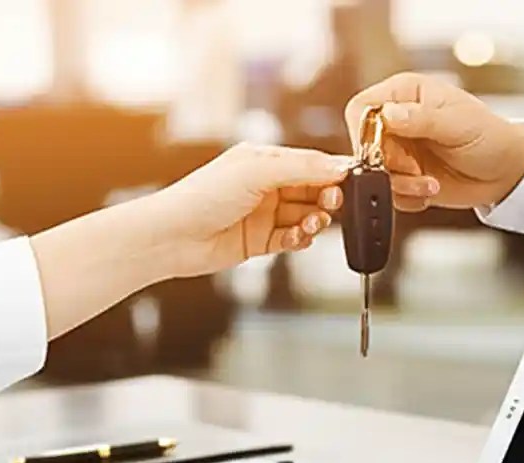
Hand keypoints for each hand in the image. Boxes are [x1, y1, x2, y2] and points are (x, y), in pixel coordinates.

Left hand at [139, 143, 349, 275]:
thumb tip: (338, 166)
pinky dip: (299, 240)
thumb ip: (302, 168)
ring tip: (310, 225)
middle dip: (326, 198)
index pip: (310, 163)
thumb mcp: (257, 171)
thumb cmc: (202, 196)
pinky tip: (296, 239)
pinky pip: (292, 240)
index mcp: (264, 161)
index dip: (332, 173)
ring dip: (314, 222)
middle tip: (331, 204)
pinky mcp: (260, 241)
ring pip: (305, 217)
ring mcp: (263, 215)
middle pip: (312, 191)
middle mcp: (266, 186)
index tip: (351, 181)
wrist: (172, 237)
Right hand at [345, 72, 523, 211]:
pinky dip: (407, 198)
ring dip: (400, 186)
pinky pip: (388, 193)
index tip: (384, 151)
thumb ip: (421, 119)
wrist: (507, 171)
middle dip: (389, 165)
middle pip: (363, 146)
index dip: (365, 133)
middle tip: (416, 170)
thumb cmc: (490, 136)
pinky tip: (430, 190)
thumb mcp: (458, 123)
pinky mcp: (404, 177)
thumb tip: (389, 114)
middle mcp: (397, 121)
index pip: (361, 108)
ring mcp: (399, 150)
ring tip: (429, 184)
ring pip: (373, 174)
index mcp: (404, 93)